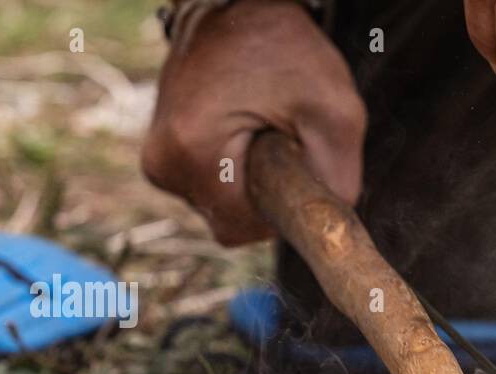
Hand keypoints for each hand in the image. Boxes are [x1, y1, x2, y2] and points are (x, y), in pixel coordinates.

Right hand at [142, 0, 366, 245]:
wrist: (236, 4)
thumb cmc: (286, 49)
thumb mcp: (335, 112)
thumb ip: (339, 183)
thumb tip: (327, 226)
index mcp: (192, 154)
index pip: (244, 229)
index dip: (279, 208)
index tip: (292, 162)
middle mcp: (162, 163)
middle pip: (231, 221)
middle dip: (265, 192)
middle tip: (280, 136)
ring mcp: (156, 160)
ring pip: (221, 206)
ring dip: (250, 181)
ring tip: (260, 125)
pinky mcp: (161, 155)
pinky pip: (210, 187)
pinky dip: (235, 169)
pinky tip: (244, 130)